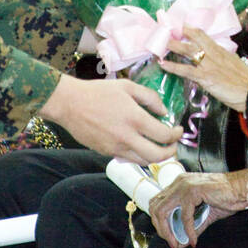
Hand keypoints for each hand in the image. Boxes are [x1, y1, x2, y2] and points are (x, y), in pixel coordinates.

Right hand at [39, 75, 179, 164]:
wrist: (69, 104)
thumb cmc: (98, 92)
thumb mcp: (127, 86)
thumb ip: (150, 98)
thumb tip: (164, 112)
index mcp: (135, 118)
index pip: (164, 135)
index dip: (176, 135)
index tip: (178, 130)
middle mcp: (127, 137)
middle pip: (157, 156)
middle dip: (171, 151)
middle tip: (173, 144)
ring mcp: (116, 148)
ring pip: (143, 161)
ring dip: (156, 156)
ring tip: (159, 146)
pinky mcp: (106, 152)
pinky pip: (128, 159)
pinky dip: (139, 155)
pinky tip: (139, 144)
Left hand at [148, 165, 247, 247]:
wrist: (243, 188)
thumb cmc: (228, 197)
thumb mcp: (206, 214)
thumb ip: (192, 227)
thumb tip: (182, 242)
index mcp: (179, 184)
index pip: (157, 202)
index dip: (158, 222)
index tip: (168, 237)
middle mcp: (179, 182)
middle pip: (155, 207)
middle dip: (160, 228)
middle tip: (171, 242)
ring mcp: (184, 185)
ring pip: (164, 211)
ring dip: (168, 231)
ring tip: (177, 243)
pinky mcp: (193, 191)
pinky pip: (184, 216)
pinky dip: (188, 231)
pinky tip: (193, 240)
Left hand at [158, 27, 247, 111]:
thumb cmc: (247, 82)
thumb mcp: (236, 65)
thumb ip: (226, 61)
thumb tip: (219, 61)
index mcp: (222, 51)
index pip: (204, 36)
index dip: (192, 31)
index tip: (183, 27)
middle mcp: (214, 54)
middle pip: (194, 39)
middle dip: (180, 33)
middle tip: (167, 29)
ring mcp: (209, 64)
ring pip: (188, 51)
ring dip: (173, 46)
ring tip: (160, 42)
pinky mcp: (205, 77)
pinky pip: (186, 70)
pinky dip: (173, 67)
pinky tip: (163, 64)